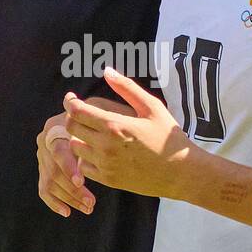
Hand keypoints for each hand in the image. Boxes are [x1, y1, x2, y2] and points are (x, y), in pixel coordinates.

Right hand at [36, 111, 96, 217]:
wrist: (91, 122)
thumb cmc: (101, 118)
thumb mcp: (102, 115)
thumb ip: (101, 120)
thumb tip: (102, 125)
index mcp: (56, 126)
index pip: (58, 150)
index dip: (68, 167)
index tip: (80, 182)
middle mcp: (44, 140)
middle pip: (54, 170)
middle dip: (72, 189)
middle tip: (91, 203)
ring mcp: (42, 156)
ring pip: (50, 182)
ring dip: (69, 198)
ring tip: (88, 208)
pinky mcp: (44, 169)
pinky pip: (44, 189)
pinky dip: (54, 202)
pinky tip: (67, 212)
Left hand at [63, 67, 192, 197]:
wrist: (181, 172)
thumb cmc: (168, 136)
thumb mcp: (152, 107)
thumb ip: (127, 88)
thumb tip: (107, 71)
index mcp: (115, 125)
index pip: (77, 112)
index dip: (70, 102)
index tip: (71, 98)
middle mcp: (106, 146)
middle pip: (71, 129)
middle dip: (72, 118)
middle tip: (80, 114)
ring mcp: (106, 165)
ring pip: (75, 148)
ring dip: (79, 138)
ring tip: (90, 132)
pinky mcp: (108, 180)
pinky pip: (84, 167)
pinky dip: (86, 158)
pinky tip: (98, 151)